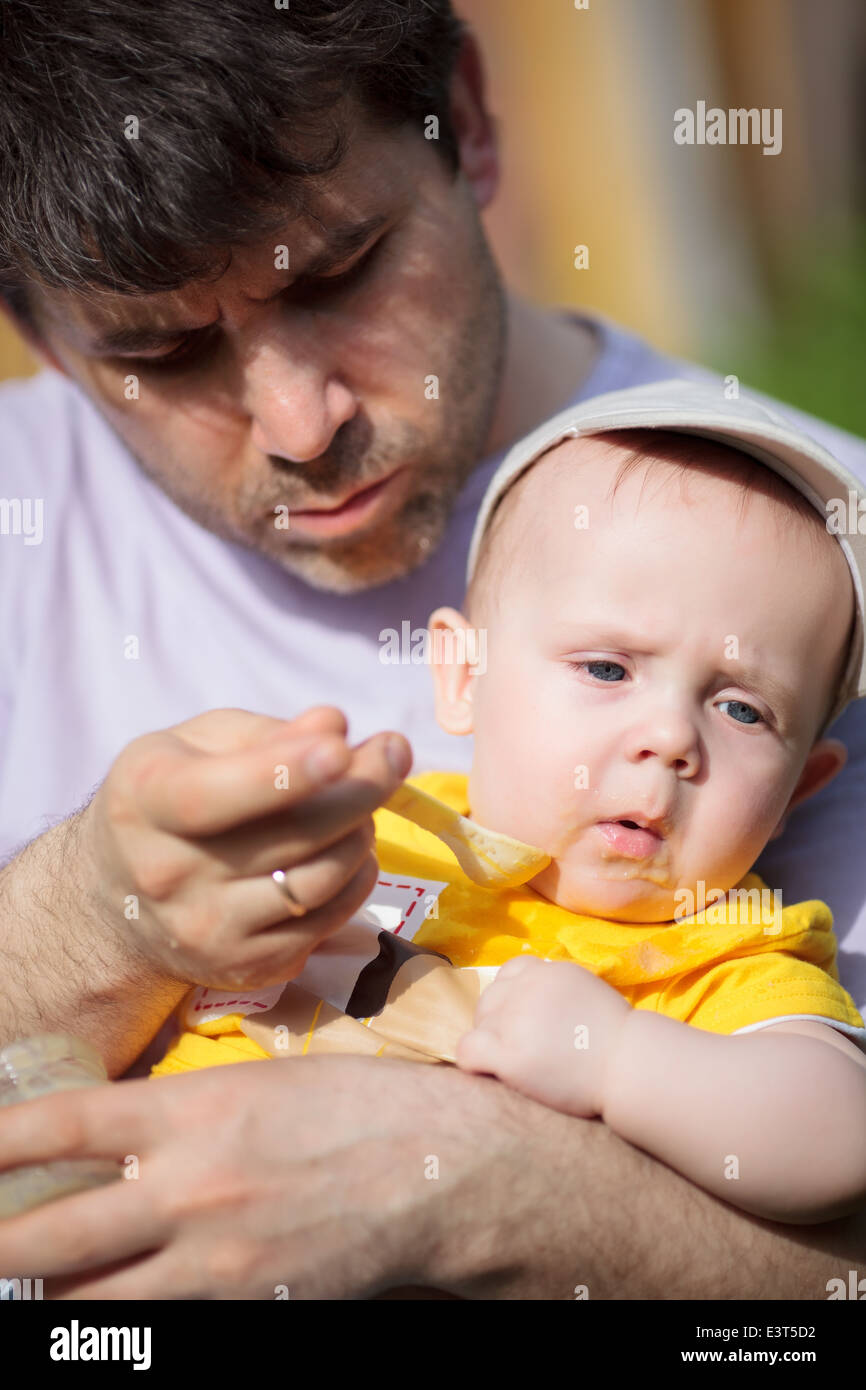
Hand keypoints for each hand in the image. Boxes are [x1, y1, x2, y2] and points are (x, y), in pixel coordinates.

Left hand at [0, 1056, 489, 1298]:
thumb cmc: (357, 1105)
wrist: (444, 1168)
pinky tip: (118, 1305)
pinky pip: (154, 1330)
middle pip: (47, 1236)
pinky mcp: (245, 1307)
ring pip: (87, 1305)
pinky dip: (122, 1324)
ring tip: (44, 1280)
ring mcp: (213, 1258)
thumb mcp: (259, 1083)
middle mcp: (188, 1185)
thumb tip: (113, 1142)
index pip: (58, 1128)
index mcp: (193, 1108)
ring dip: (54, 1295)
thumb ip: (180, 1115)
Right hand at [78, 704, 411, 987]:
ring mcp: (208, 930)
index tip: (341, 749)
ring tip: (358, 806)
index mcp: (147, 800)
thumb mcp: (197, 745)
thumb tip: (335, 727)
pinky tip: (346, 851)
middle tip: (393, 751)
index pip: (211, 796)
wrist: (121, 902)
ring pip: (321, 880)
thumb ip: (267, 732)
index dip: (281, 774)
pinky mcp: (247, 968)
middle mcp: (168, 874)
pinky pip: (329, 920)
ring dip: (360, 833)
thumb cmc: (171, 798)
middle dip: (359, 790)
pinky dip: (355, 878)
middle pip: (290, 838)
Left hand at [456, 956, 630, 1116]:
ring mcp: (515, 1018)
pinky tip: (492, 1073)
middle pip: (490, 999)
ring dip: (490, 1043)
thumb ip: (556, 992)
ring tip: (514, 1064)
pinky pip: (467, 1050)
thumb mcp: (587, 994)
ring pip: (478, 1024)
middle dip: (498, 1022)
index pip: (509, 974)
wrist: (630, 1067)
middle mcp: (527, 988)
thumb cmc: (617, 1041)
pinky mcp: (508, 1052)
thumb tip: (534, 1004)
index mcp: (548, 972)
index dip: (512, 998)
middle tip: (520, 1049)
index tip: (525, 1020)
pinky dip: (474, 1062)